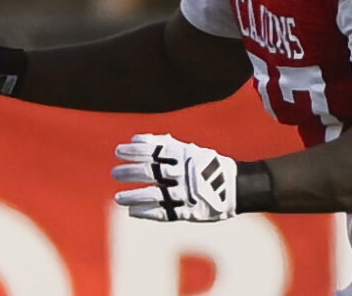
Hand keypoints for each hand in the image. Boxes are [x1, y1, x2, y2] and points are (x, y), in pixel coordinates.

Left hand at [112, 133, 237, 221]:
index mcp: (184, 155)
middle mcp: (184, 173)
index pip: (155, 150)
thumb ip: (164, 145)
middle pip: (152, 172)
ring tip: (118, 198)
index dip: (136, 150)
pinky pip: (165, 212)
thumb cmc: (207, 166)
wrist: (237, 187)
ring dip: (134, 196)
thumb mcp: (189, 151)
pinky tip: (133, 212)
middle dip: (131, 172)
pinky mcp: (190, 211)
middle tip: (115, 172)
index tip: (119, 150)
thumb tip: (137, 138)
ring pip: (156, 194)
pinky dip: (148, 212)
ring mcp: (187, 193)